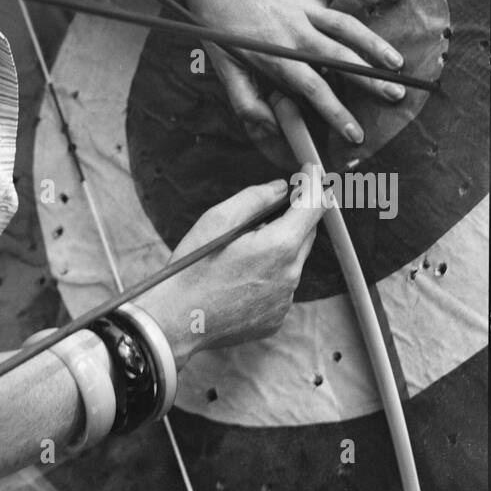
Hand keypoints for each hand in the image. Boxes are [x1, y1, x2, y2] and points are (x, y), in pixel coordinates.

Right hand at [135, 171, 326, 367]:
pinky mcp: (276, 318)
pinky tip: (240, 278)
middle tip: (261, 214)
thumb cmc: (193, 267)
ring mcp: (285, 300)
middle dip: (293, 218)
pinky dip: (270, 276)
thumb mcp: (217, 219)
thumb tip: (280, 188)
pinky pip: (282, 287)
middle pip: (306, 234)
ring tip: (240, 253)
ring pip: (293, 262)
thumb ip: (255, 198)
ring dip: (278, 249)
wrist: (176, 320)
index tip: (312, 170)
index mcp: (279, 247)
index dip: (314, 184)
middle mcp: (291, 275)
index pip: (313, 207)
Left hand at [186, 0, 405, 149]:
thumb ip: (247, 102)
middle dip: (369, 79)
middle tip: (395, 95)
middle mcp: (295, 32)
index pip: (313, 89)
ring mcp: (304, 8)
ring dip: (375, 44)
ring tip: (398, 63)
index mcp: (277, 56)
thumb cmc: (221, 27)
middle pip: (339, 58)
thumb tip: (272, 127)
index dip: (336, 113)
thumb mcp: (226, 70)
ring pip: (347, 25)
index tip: (356, 133)